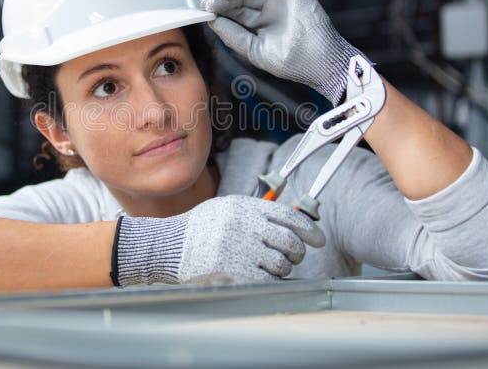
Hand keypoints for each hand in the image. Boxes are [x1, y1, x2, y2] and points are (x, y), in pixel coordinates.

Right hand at [114, 195, 324, 284]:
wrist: (170, 245)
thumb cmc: (200, 228)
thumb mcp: (227, 209)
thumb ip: (256, 213)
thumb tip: (291, 224)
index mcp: (245, 207)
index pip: (289, 216)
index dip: (309, 229)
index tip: (318, 240)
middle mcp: (245, 225)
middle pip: (289, 241)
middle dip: (297, 252)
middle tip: (292, 257)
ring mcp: (239, 248)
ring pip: (281, 264)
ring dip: (281, 269)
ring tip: (268, 267)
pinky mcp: (233, 270)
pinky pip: (266, 281)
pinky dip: (269, 282)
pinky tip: (261, 278)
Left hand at [201, 0, 365, 105]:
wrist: (317, 60)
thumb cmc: (290, 61)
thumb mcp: (253, 49)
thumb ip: (232, 34)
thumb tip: (211, 20)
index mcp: (261, 24)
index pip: (235, 10)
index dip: (220, 7)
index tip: (206, 8)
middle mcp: (270, 7)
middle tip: (211, 0)